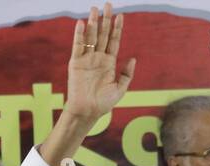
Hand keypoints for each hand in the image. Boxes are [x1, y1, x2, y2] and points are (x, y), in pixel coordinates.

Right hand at [64, 4, 135, 121]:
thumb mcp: (120, 89)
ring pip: (90, 37)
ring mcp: (86, 58)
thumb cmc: (104, 103)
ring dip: (92, 23)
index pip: (113, 41)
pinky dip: (79, 34)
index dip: (117, 28)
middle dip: (105, 20)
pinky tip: (82, 23)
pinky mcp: (76, 62)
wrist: (88, 111)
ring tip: (94, 9)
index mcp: (109, 62)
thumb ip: (127, 74)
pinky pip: (78, 46)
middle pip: (102, 34)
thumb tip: (133, 59)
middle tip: (107, 5)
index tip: (121, 15)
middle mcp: (98, 57)